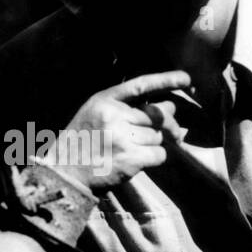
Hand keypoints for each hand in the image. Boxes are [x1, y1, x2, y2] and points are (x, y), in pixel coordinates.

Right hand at [55, 71, 190, 192]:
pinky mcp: (130, 159)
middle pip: (158, 115)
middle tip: (172, 132)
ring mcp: (122, 138)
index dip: (166, 80)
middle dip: (168, 124)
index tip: (186, 79)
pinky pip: (159, 154)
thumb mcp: (95, 113)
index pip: (141, 85)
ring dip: (154, 144)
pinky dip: (155, 158)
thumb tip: (170, 107)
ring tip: (135, 149)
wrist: (64, 173)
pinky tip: (139, 161)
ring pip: (159, 136)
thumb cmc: (82, 142)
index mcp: (105, 100)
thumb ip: (126, 107)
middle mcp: (114, 116)